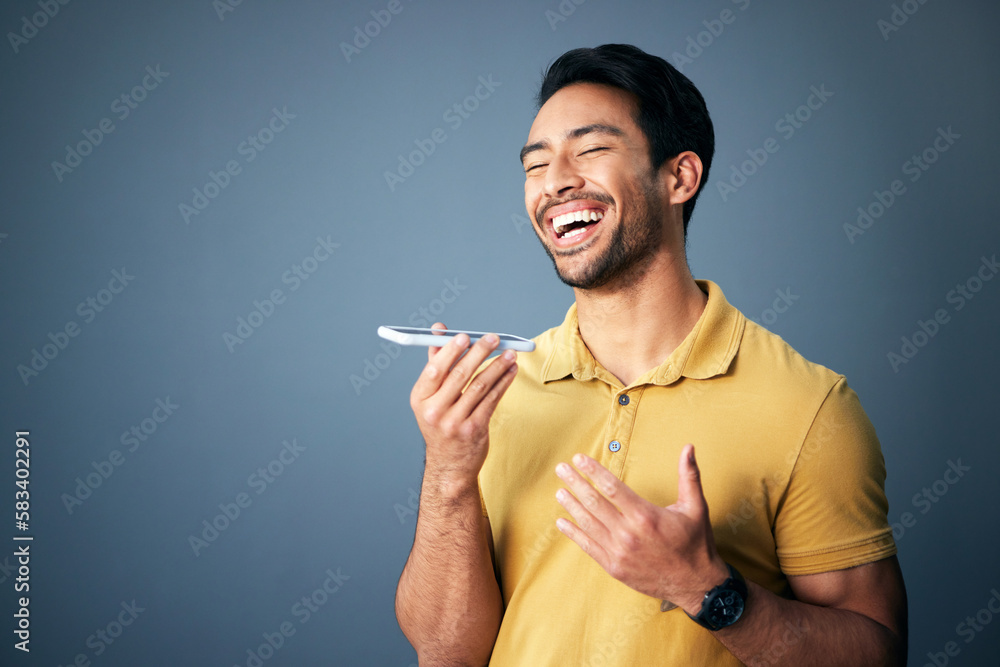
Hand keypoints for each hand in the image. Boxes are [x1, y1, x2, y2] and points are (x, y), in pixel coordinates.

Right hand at [410, 323, 517, 482]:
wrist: (449, 465)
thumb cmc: (441, 424)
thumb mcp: (431, 398)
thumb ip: (436, 363)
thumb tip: (439, 331)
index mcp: (420, 399)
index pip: (435, 369)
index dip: (450, 350)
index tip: (466, 336)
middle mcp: (435, 411)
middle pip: (459, 374)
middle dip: (479, 352)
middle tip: (493, 338)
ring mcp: (455, 422)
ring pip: (480, 386)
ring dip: (498, 366)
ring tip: (509, 353)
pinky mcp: (475, 429)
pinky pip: (492, 400)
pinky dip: (503, 382)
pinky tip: (510, 371)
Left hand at [553, 444, 727, 613]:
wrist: (696, 585)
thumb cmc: (695, 544)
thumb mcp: (696, 507)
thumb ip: (689, 475)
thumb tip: (689, 447)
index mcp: (645, 516)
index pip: (611, 487)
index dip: (593, 471)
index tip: (579, 458)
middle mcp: (628, 534)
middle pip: (594, 502)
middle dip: (575, 483)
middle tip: (561, 469)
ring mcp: (619, 552)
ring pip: (588, 524)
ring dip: (571, 505)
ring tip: (559, 491)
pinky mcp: (614, 567)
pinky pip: (588, 547)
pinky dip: (573, 534)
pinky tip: (562, 523)